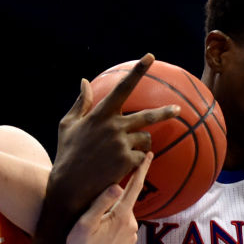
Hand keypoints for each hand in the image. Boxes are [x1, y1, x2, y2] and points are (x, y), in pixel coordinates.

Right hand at [49, 54, 179, 215]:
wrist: (69, 186)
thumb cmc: (67, 154)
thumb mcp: (67, 126)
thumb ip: (80, 103)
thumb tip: (84, 81)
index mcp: (100, 114)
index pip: (122, 87)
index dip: (137, 71)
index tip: (149, 57)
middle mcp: (113, 126)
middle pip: (148, 116)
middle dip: (165, 112)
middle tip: (177, 110)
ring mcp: (121, 144)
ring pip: (145, 138)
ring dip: (141, 143)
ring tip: (129, 152)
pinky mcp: (127, 161)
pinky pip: (142, 156)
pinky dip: (136, 160)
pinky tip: (124, 167)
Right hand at [62, 152, 149, 243]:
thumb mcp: (86, 221)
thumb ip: (102, 201)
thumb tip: (118, 185)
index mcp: (121, 215)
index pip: (135, 186)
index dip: (143, 169)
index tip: (150, 154)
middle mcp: (132, 225)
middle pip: (124, 204)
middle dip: (111, 206)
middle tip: (92, 219)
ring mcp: (132, 238)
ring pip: (123, 218)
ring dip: (111, 219)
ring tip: (94, 233)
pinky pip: (123, 232)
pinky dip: (113, 231)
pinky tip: (100, 241)